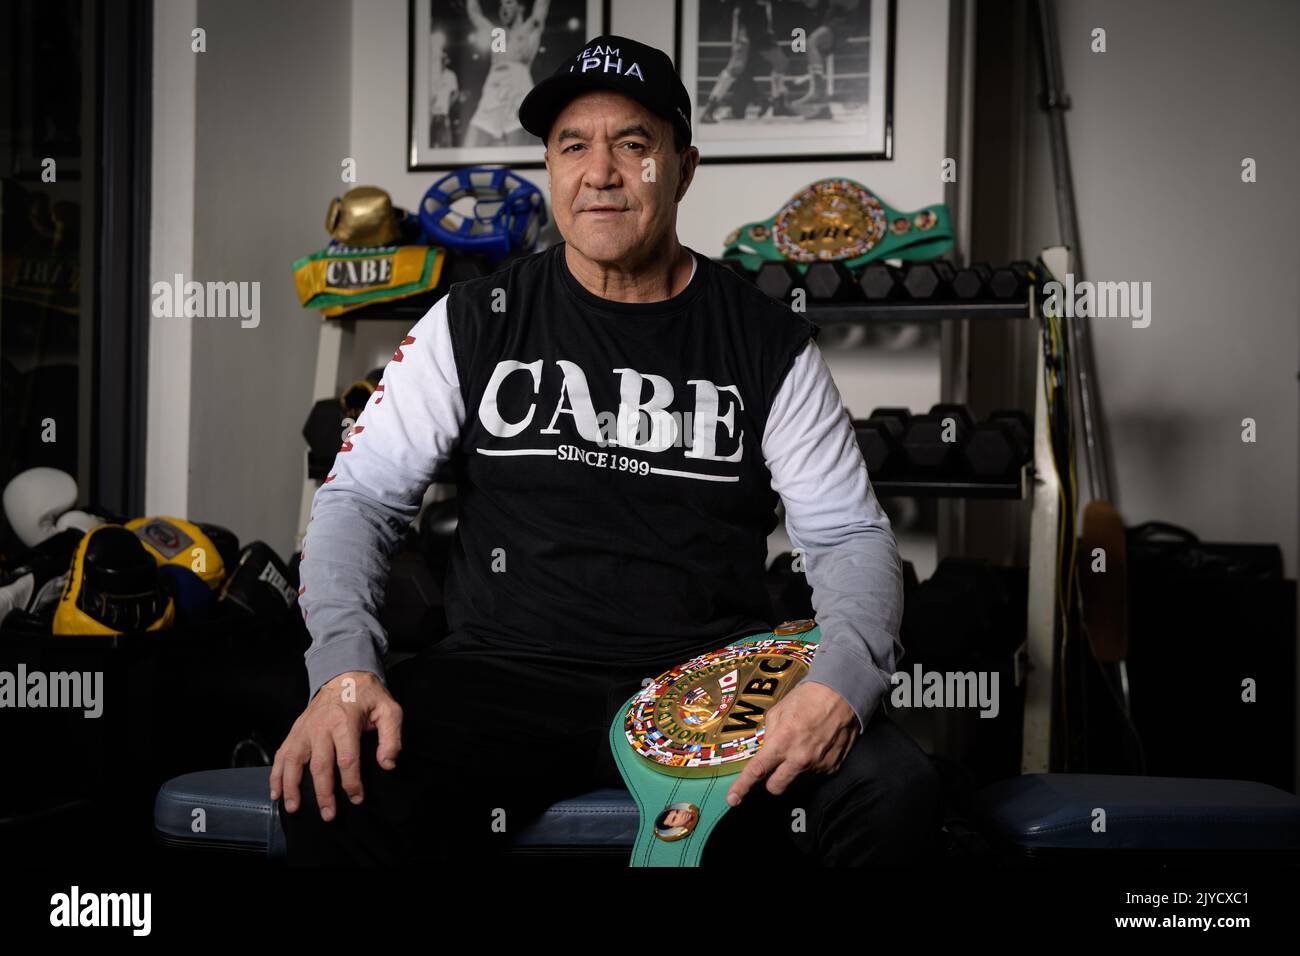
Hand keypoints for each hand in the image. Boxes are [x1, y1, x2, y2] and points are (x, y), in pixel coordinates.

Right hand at [270, 671, 402, 821]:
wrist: (344, 674)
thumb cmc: (368, 696)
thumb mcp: (389, 711)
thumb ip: (391, 738)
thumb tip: (387, 764)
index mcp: (345, 722)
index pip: (347, 759)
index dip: (352, 783)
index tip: (357, 799)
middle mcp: (321, 726)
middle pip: (319, 765)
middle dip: (323, 793)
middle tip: (329, 815)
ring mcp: (304, 729)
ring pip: (293, 761)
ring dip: (292, 787)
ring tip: (294, 808)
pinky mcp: (295, 731)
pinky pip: (281, 754)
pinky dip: (275, 774)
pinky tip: (276, 793)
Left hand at [725, 681, 856, 806]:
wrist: (841, 695)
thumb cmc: (807, 699)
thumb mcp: (778, 711)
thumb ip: (769, 735)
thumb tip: (766, 750)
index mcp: (781, 742)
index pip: (757, 771)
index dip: (742, 787)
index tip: (733, 799)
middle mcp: (799, 759)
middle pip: (776, 788)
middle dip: (771, 780)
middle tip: (775, 766)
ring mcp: (817, 766)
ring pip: (796, 781)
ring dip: (794, 770)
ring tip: (802, 746)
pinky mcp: (832, 767)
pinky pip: (815, 775)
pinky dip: (811, 766)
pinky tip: (816, 747)